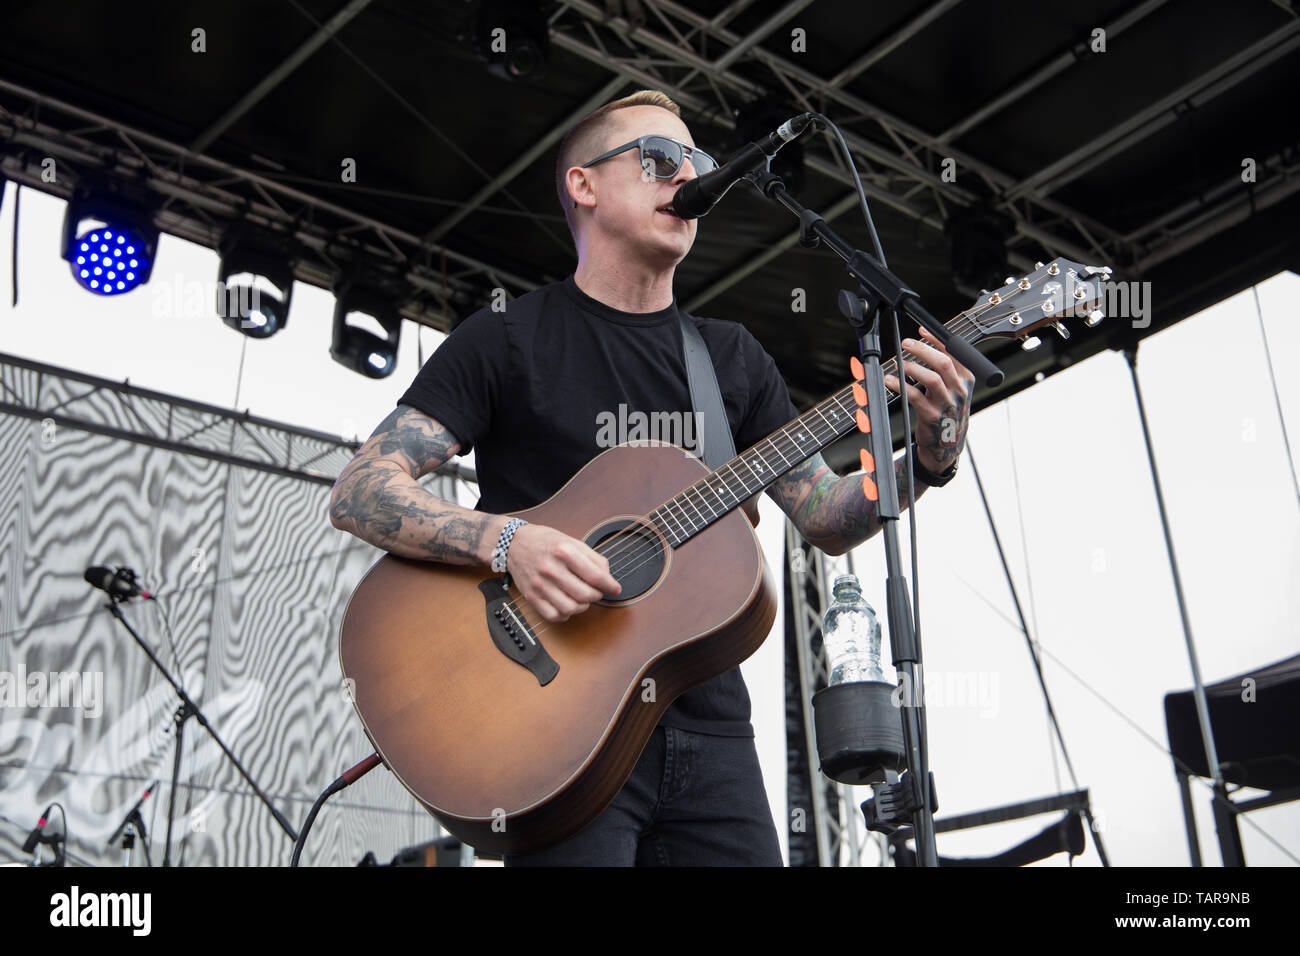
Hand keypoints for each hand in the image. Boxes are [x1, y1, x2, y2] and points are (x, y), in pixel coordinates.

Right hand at [505, 524, 621, 622]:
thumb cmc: (544, 542)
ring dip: (582, 606)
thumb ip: (592, 558)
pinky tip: (567, 604)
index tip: (615, 588)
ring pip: (570, 608)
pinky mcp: (531, 596)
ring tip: (582, 598)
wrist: (514, 544)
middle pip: (585, 594)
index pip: (595, 575)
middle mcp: (551, 568)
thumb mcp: (571, 541)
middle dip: (597, 596)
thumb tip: (608, 577)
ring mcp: (540, 584)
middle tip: (597, 592)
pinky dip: (565, 614)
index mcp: (564, 551)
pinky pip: (554, 615)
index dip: (609, 585)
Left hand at [883, 326, 975, 474]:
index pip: (953, 353)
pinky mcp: (932, 416)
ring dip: (912, 368)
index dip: (936, 340)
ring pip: (931, 379)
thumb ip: (943, 366)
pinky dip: (900, 386)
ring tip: (899, 363)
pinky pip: (915, 396)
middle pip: (943, 363)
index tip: (921, 331)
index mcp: (967, 379)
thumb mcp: (952, 387)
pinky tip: (891, 381)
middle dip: (923, 350)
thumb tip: (924, 337)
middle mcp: (959, 391)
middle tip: (906, 343)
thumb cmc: (947, 409)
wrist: (947, 443)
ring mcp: (947, 404)